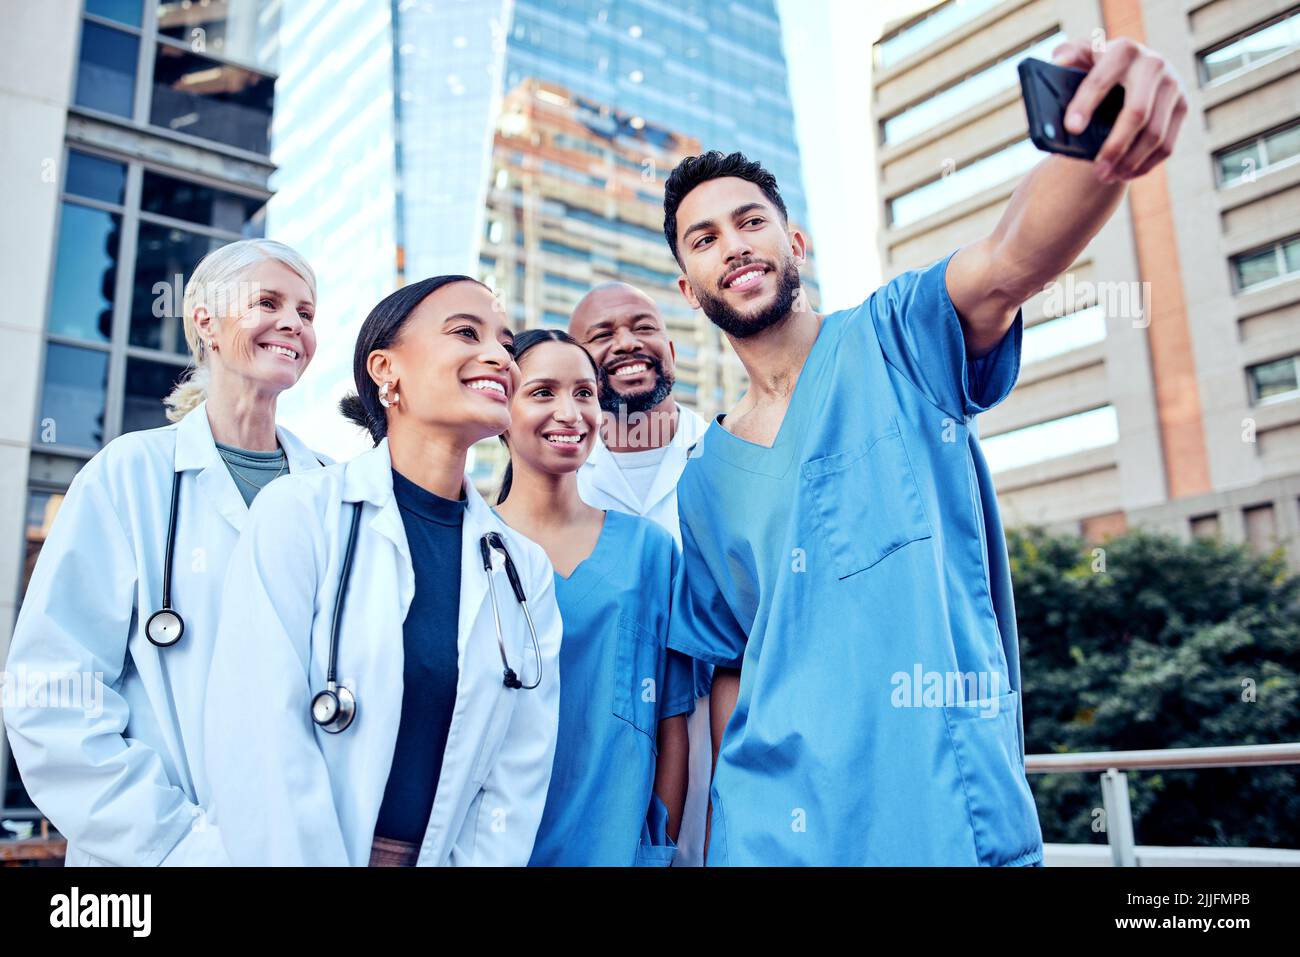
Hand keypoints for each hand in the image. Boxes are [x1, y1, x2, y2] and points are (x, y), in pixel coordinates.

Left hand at [1052, 36, 1187, 183]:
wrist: (1132, 69)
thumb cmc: (1096, 67)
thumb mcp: (1081, 57)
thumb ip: (1067, 55)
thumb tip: (1060, 62)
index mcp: (1123, 51)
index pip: (1102, 80)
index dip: (1086, 104)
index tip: (1072, 129)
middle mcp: (1153, 64)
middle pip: (1136, 113)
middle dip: (1115, 146)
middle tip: (1096, 171)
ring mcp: (1173, 86)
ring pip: (1154, 134)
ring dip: (1129, 162)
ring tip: (1106, 176)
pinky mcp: (1182, 106)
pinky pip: (1167, 145)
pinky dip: (1145, 165)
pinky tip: (1125, 174)